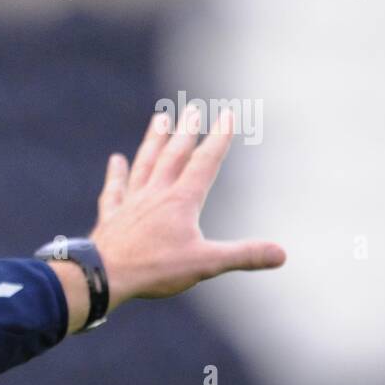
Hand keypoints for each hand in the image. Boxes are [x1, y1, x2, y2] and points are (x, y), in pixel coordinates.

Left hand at [88, 107, 285, 309]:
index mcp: (181, 201)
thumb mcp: (205, 264)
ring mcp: (131, 203)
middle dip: (186, 132)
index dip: (218, 138)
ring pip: (144, 164)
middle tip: (192, 108)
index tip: (227, 114)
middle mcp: (155, 194)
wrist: (102, 276)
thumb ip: (243, 256)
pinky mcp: (111, 217)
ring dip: (153, 142)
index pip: (204, 163)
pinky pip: (114, 190)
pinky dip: (116, 174)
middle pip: (173, 156)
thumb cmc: (154, 270)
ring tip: (158, 119)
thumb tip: (281, 254)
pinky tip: (115, 160)